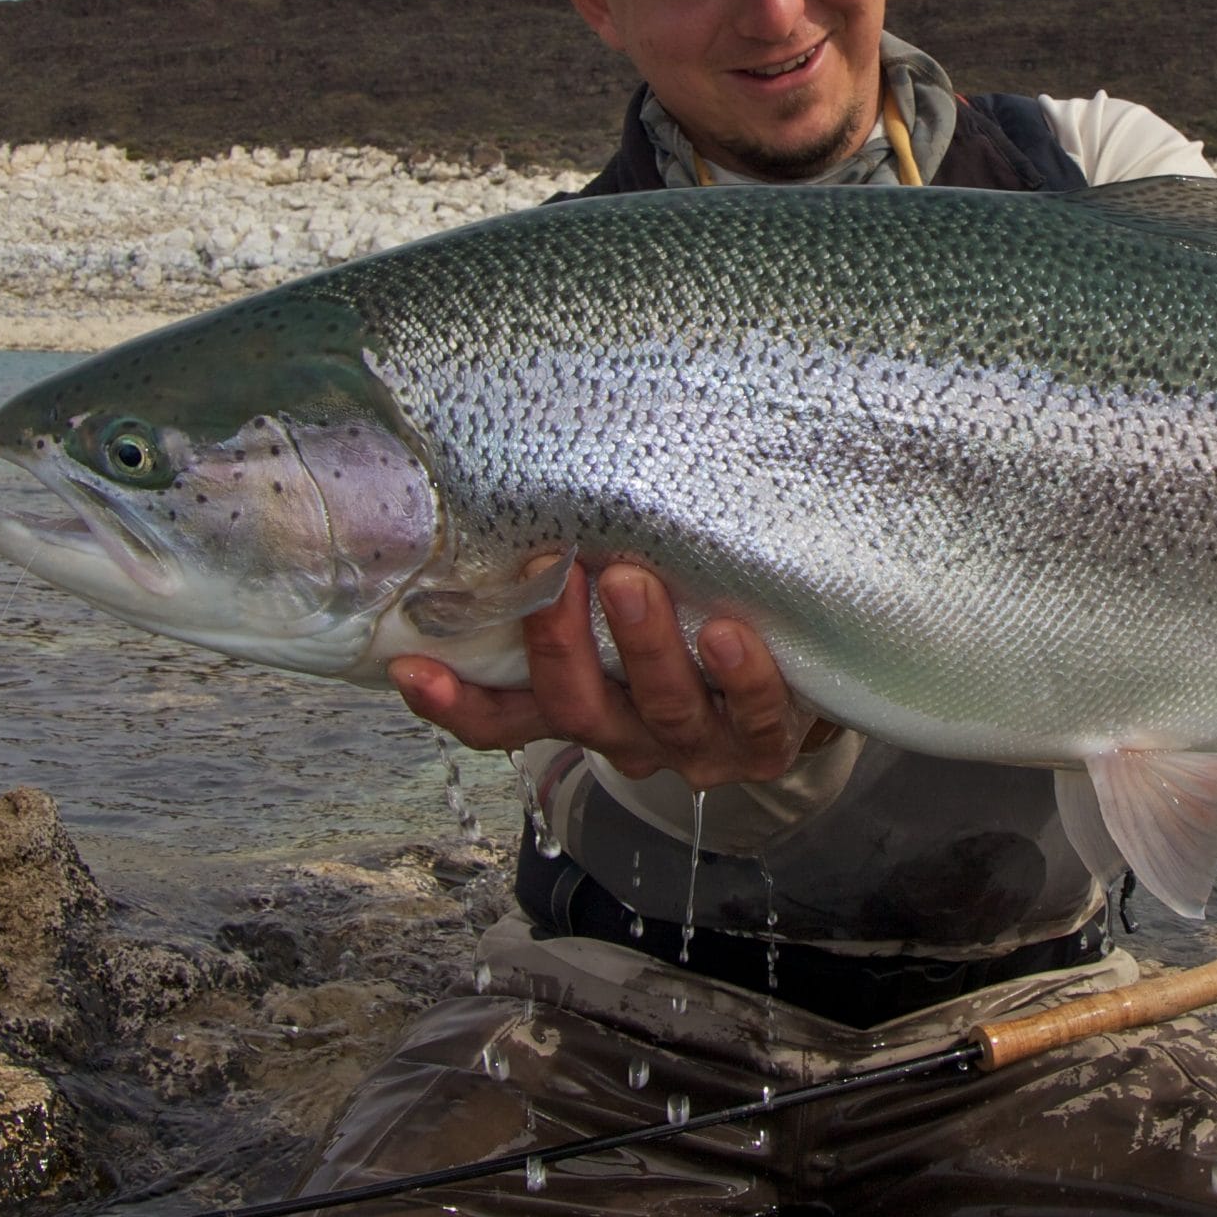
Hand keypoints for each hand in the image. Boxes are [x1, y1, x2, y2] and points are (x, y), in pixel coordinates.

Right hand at [387, 558, 819, 787]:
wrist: (804, 669)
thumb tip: (527, 470)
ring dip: (643, 647)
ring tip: (634, 580)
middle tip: (559, 570)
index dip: (453, 703)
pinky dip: (739, 678)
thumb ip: (584, 563)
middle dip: (560, 643)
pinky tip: (725, 632)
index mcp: (585, 704)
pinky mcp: (765, 742)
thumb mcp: (632, 595)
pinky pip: (753, 718)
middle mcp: (631, 733)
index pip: (501, 719)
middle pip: (577, 708)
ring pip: (662, 711)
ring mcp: (699, 746)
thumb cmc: (698, 612)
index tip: (412, 664)